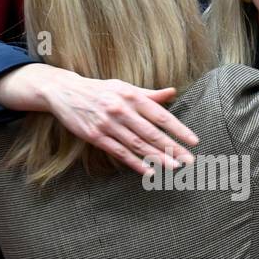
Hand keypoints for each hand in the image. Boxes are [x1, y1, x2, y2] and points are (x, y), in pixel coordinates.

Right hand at [42, 68, 198, 176]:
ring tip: (173, 168)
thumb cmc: (100, 90)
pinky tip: (148, 171)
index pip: (160, 115)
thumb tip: (172, 92)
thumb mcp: (124, 87)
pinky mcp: (95, 136)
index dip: (178, 129)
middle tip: (188, 160)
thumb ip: (149, 94)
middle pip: (151, 133)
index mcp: (131, 96)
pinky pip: (119, 152)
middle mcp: (121, 110)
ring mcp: (108, 124)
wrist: (65, 91)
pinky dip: (135, 163)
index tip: (193, 141)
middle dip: (172, 148)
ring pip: (137, 145)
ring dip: (157, 158)